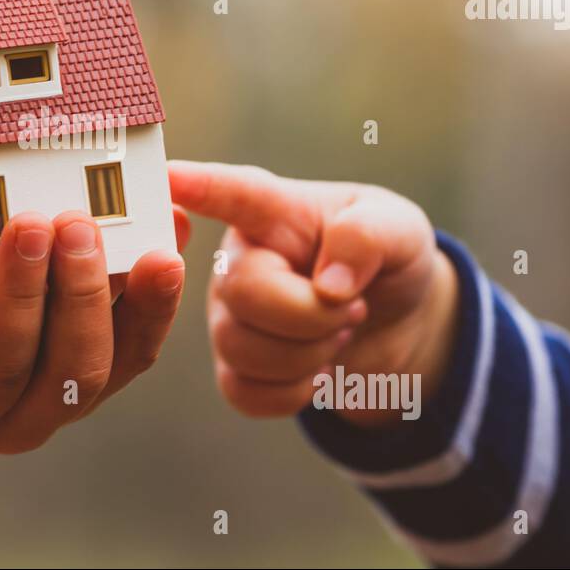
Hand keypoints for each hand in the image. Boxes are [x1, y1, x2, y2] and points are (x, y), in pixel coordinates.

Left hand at [0, 210, 187, 452]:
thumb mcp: (17, 279)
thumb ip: (84, 255)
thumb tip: (171, 211)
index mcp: (63, 384)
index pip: (128, 355)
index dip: (152, 311)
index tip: (163, 257)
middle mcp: (21, 413)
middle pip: (73, 368)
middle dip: (82, 295)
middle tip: (78, 225)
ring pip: (2, 367)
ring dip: (20, 295)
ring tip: (26, 226)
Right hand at [167, 161, 457, 424]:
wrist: (399, 323)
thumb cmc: (388, 259)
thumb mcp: (401, 230)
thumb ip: (370, 236)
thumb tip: (329, 283)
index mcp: (274, 213)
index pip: (231, 194)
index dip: (197, 185)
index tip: (168, 176)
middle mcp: (239, 259)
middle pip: (243, 291)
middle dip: (312, 314)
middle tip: (354, 307)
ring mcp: (230, 314)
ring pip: (240, 348)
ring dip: (310, 354)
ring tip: (338, 332)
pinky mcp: (235, 365)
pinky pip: (243, 391)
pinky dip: (294, 392)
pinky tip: (316, 371)